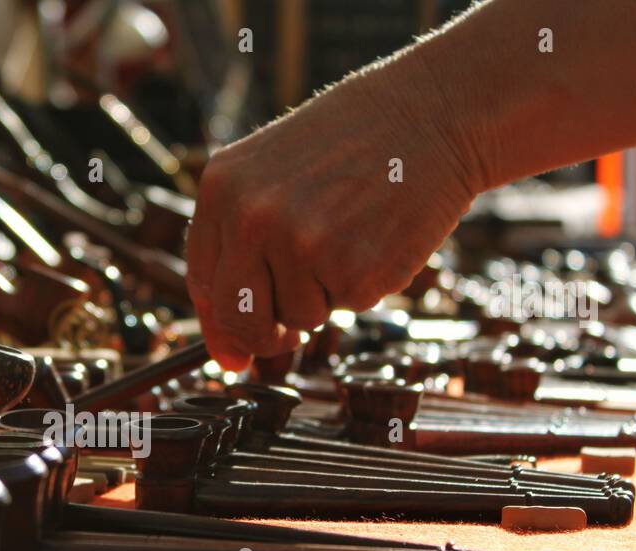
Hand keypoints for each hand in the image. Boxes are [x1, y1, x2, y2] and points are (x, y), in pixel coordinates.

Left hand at [185, 55, 479, 370]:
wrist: (431, 111)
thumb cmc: (353, 142)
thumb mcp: (273, 170)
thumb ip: (240, 243)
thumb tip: (228, 349)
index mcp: (222, 188)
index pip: (204, 283)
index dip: (223, 326)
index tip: (236, 353)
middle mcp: (251, 218)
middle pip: (239, 319)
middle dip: (265, 335)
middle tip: (289, 331)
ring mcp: (301, 245)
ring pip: (299, 317)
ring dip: (326, 296)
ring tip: (352, 234)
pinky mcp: (352, 269)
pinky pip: (349, 306)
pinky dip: (366, 284)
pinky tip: (378, 235)